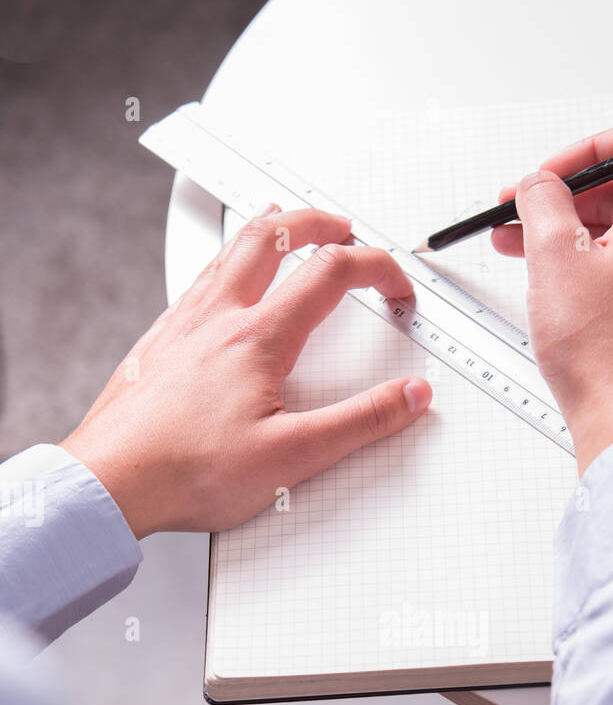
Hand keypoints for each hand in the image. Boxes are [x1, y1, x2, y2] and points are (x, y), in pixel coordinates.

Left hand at [60, 206, 431, 537]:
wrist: (112, 481)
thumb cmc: (186, 471)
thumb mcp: (293, 458)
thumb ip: (360, 423)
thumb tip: (410, 397)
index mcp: (257, 338)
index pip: (331, 274)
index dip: (377, 270)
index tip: (396, 289)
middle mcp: (217, 318)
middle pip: (274, 235)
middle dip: (318, 223)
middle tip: (343, 229)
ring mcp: (182, 325)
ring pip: (229, 250)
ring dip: (270, 229)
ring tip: (287, 227)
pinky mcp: (158, 342)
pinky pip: (198, 281)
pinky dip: (228, 263)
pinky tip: (225, 287)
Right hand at [492, 121, 612, 472]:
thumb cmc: (606, 351)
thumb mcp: (554, 255)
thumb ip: (543, 201)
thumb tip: (539, 185)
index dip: (588, 149)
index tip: (550, 174)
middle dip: (565, 197)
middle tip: (519, 213)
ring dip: (569, 235)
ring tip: (517, 251)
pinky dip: (587, 270)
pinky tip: (550, 290)